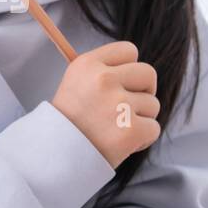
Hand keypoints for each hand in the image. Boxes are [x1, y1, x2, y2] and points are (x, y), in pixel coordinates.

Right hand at [50, 41, 160, 169]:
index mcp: (87, 64)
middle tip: (126, 108)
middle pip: (148, 73)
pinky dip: (142, 139)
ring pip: (153, 104)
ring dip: (140, 118)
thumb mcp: (75, 84)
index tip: (121, 84)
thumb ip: (103, 71)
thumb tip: (135, 69)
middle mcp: (103, 80)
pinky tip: (122, 143)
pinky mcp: (130, 130)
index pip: (128, 50)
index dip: (129, 68)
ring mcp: (118, 105)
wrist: (54, 158)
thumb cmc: (68, 122)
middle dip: (143, 91)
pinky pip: (154, 128)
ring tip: (116, 129)